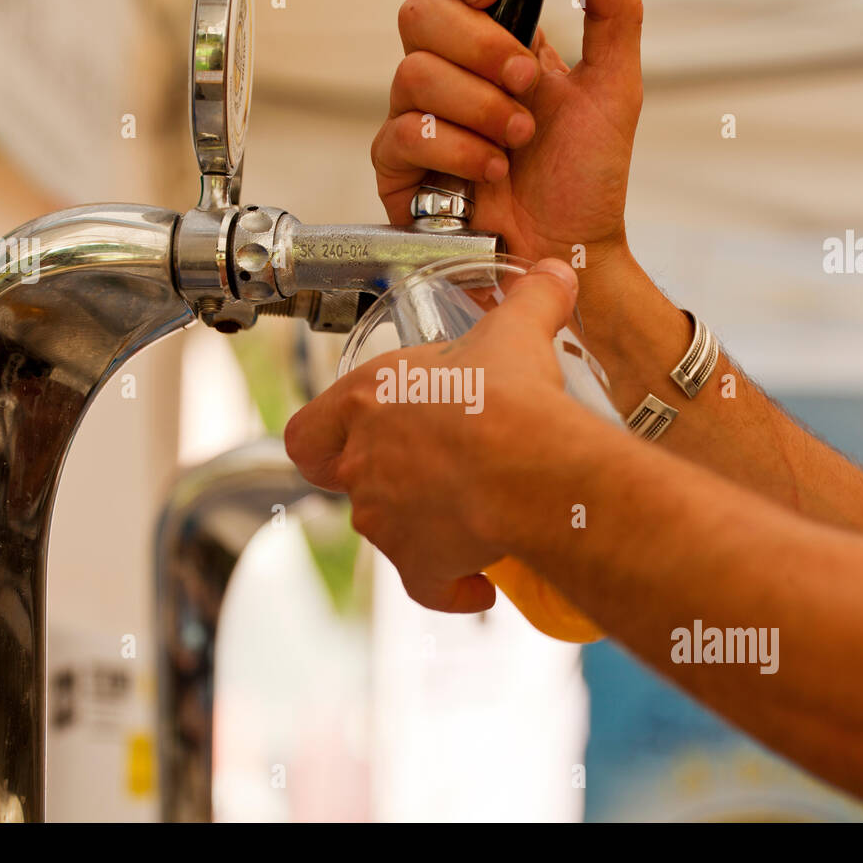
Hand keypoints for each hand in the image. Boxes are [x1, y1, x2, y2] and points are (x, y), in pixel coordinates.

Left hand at [285, 259, 583, 612]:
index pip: (309, 431)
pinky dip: (450, 587)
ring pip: (390, 530)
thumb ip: (529, 300)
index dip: (325, 437)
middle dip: (391, 478)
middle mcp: (364, 462)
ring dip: (423, 525)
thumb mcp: (517, 330)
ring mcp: (385, 519)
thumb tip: (552, 275)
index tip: (355, 437)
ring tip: (472, 514)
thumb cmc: (508, 399)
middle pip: (352, 480)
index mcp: (368, 401)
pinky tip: (480, 584)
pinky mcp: (418, 565)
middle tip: (433, 470)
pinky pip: (428, 585)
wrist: (532, 467)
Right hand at [372, 0, 644, 273]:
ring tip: (516, 142)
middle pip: (420, 14)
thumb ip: (611, 8)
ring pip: (412, 73)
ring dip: (478, 108)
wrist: (569, 250)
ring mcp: (420, 118)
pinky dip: (457, 151)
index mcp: (494, 43)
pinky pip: (403, 134)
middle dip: (480, 47)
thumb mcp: (614, 86)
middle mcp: (450, 73)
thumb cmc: (585, 179)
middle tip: (526, 85)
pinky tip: (489, 172)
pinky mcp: (399, 167)